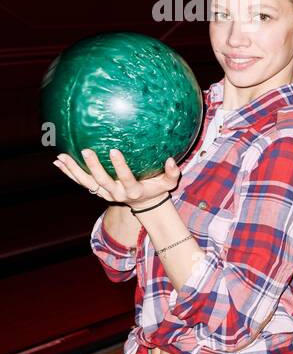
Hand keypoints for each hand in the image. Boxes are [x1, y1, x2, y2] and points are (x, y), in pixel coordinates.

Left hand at [53, 149, 179, 209]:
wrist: (145, 203)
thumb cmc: (158, 189)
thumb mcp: (169, 183)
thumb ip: (173, 172)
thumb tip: (172, 160)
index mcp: (133, 191)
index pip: (126, 178)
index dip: (119, 166)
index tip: (113, 150)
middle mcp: (116, 193)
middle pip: (102, 180)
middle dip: (93, 166)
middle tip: (85, 150)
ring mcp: (104, 193)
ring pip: (86, 182)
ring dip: (73, 170)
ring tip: (61, 157)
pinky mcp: (97, 191)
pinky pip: (80, 182)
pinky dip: (69, 173)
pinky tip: (58, 162)